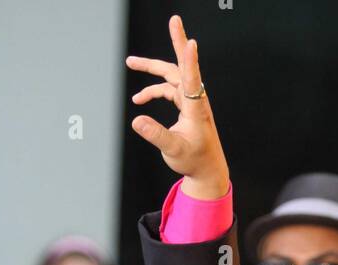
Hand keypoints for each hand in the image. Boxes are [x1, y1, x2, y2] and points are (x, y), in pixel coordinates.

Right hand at [127, 14, 228, 198]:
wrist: (207, 171)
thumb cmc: (194, 161)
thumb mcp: (173, 150)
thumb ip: (155, 135)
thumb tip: (136, 119)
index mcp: (196, 110)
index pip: (192, 80)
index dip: (190, 62)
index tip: (191, 42)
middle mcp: (195, 101)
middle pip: (182, 67)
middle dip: (176, 43)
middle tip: (174, 19)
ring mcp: (191, 102)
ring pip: (171, 77)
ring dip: (151, 70)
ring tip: (130, 62)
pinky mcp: (186, 106)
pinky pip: (168, 90)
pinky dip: (153, 91)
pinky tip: (139, 99)